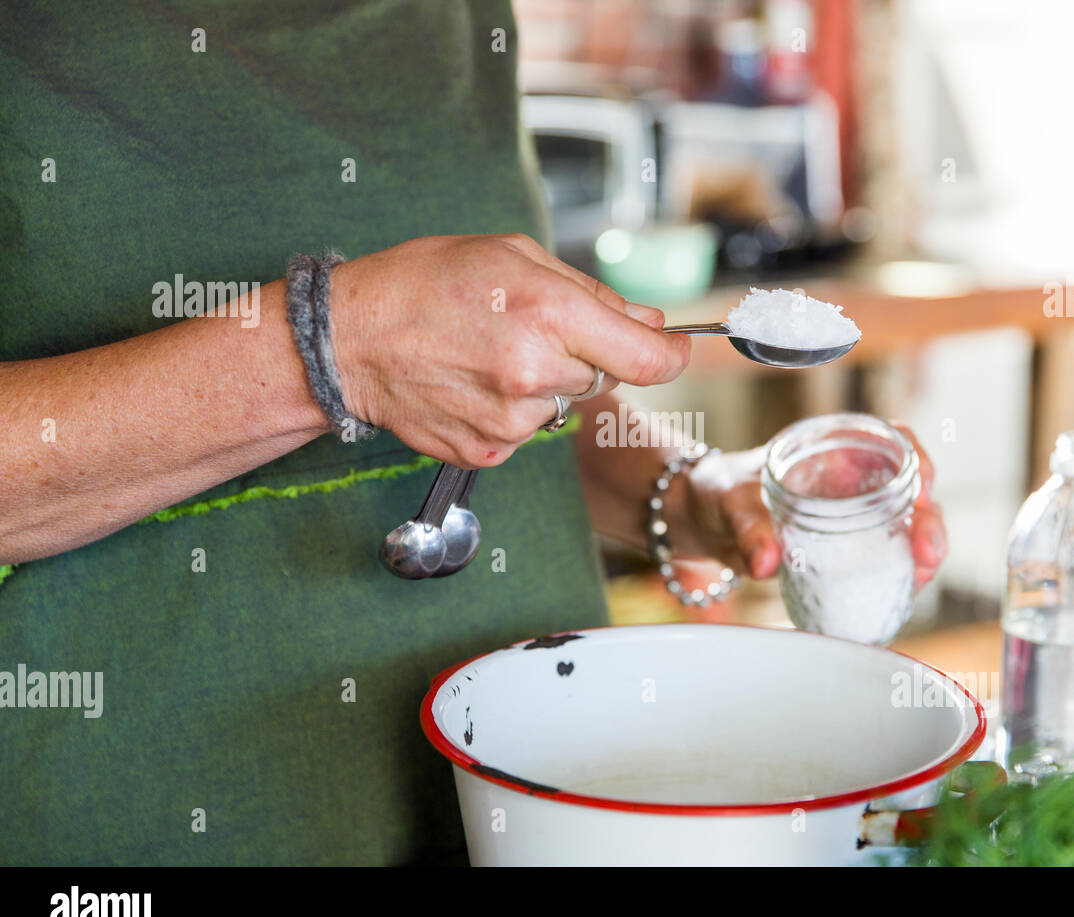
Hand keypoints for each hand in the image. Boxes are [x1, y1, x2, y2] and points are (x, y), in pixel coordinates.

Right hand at [329, 234, 690, 467]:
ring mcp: (511, 421)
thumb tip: (651, 324)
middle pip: (605, 375)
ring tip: (487, 355)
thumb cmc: (424, 283)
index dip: (671, 352)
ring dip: (543, 383)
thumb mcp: (513, 255)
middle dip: (584, 354)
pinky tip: (471, 384)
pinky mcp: (488, 452)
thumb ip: (593, 293)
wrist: (348, 340)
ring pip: (563, 404)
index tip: (673, 346)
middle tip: (527, 329)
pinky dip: (510, 411)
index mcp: (549, 313)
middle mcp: (535, 373)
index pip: (650, 358)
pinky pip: (527, 432)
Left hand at [666, 425, 946, 587]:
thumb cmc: (720, 493)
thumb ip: (749, 530)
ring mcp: (854, 516)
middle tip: (927, 553)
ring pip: (905, 528)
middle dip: (929, 520)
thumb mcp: (732, 504)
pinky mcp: (845, 550)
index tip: (923, 490)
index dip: (918, 460)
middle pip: (911, 491)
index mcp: (834, 449)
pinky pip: (884, 558)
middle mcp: (853, 479)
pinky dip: (898, 574)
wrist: (702, 523)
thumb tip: (766, 563)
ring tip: (921, 578)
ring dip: (921, 552)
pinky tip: (902, 594)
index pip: (893, 440)